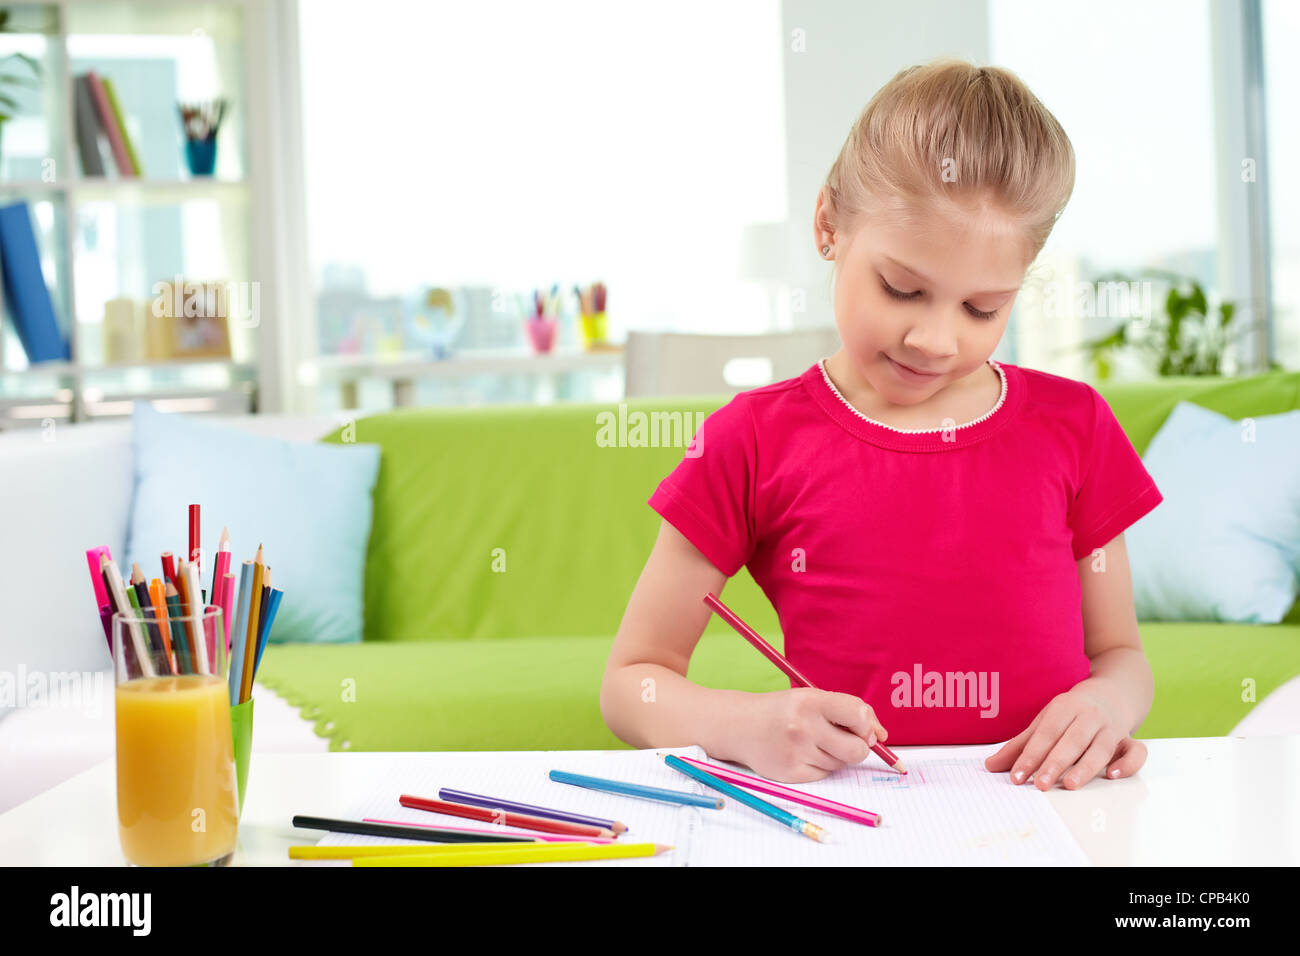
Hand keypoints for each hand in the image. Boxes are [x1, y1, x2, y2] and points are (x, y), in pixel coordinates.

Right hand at [736, 688, 886, 783]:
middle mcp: (803, 727)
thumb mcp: (812, 699)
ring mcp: (796, 752)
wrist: (741, 725)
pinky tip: (803, 754)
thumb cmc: (784, 710)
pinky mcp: (791, 773)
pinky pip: (824, 775)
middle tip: (845, 740)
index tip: (862, 728)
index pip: (858, 715)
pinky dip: (820, 766)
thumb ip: (849, 711)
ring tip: (813, 742)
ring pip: (841, 763)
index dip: (867, 725)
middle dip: (859, 748)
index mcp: (811, 702)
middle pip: (857, 750)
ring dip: (835, 755)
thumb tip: (883, 737)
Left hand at [984, 685, 1146, 789]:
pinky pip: (1135, 751)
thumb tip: (990, 766)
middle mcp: (1089, 716)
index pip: (1045, 733)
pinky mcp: (1130, 739)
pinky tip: (1112, 776)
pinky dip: (1128, 763)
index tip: (1016, 777)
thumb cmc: (1073, 711)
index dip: (1030, 755)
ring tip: (1069, 785)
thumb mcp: (1045, 721)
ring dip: (1085, 767)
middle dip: (1054, 763)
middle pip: (1071, 740)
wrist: (1116, 690)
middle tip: (1039, 784)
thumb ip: (1020, 745)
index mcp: (1064, 707)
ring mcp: (1112, 728)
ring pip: (1101, 747)